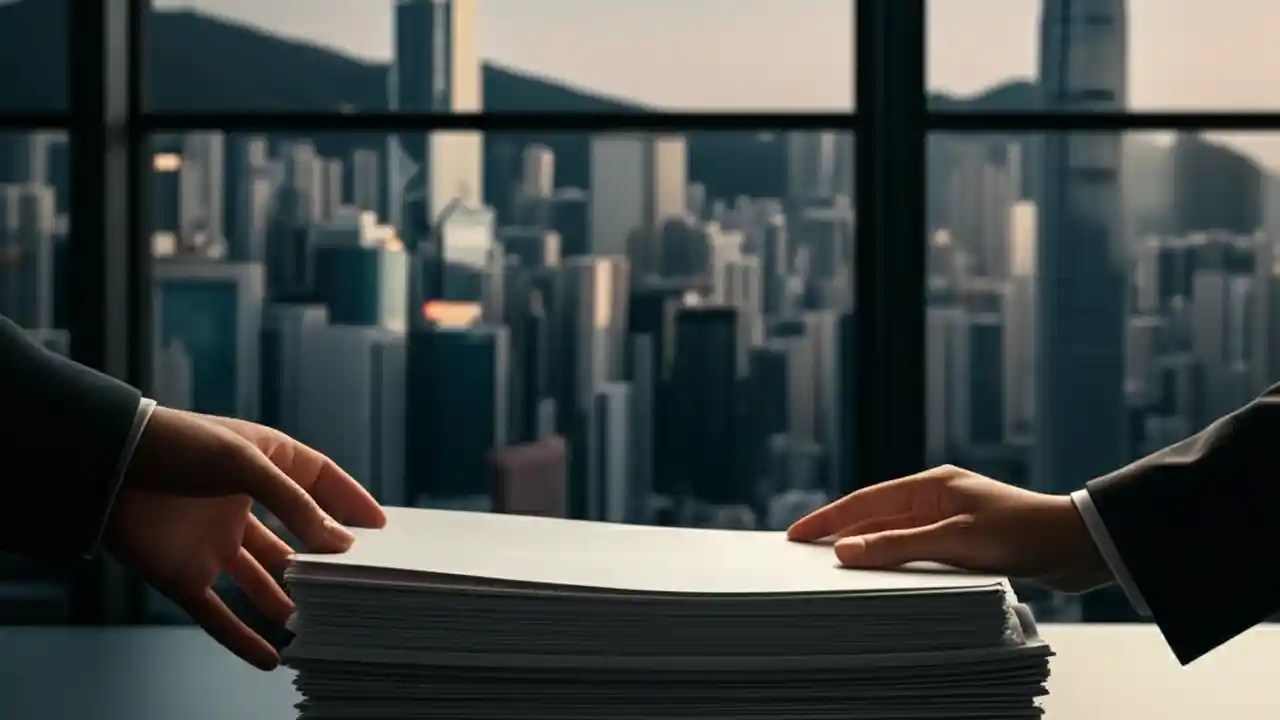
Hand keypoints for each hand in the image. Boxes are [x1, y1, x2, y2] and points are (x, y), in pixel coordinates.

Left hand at [103, 407, 386, 670]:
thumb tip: (341, 544)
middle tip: (357, 575)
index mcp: (260, 463)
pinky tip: (269, 659)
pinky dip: (241, 637)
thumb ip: (297, 505)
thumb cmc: (179, 445)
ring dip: (287, 601)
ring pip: (260, 578)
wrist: (102, 465)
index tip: (380, 527)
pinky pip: (217, 613)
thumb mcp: (247, 463)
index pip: (317, 481)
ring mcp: (212, 541)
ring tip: (320, 620)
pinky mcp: (182, 573)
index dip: (348, 501)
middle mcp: (241, 504)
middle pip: (293, 536)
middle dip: (323, 556)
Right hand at [786, 465, 1110, 592]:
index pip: (866, 501)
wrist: (1076, 544)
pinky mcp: (963, 542)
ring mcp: (949, 520)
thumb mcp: (955, 540)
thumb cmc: (1021, 532)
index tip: (796, 533)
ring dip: (866, 549)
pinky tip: (881, 577)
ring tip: (832, 567)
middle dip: (840, 533)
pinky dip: (893, 562)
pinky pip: (915, 551)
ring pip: (894, 536)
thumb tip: (846, 550)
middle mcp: (936, 498)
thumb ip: (898, 546)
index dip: (829, 517)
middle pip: (876, 517)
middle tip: (803, 553)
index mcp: (931, 485)